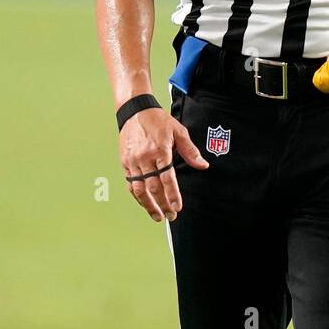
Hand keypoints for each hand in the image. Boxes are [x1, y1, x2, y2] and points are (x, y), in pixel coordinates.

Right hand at [120, 106, 208, 221]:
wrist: (135, 111)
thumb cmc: (158, 121)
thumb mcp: (179, 132)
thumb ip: (190, 151)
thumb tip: (203, 165)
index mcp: (160, 150)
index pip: (167, 178)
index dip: (172, 195)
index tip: (177, 207)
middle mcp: (145, 157)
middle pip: (153, 188)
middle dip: (162, 204)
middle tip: (170, 216)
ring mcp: (133, 161)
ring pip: (139, 189)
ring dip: (148, 205)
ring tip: (157, 216)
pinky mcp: (125, 163)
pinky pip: (131, 184)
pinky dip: (138, 196)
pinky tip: (145, 203)